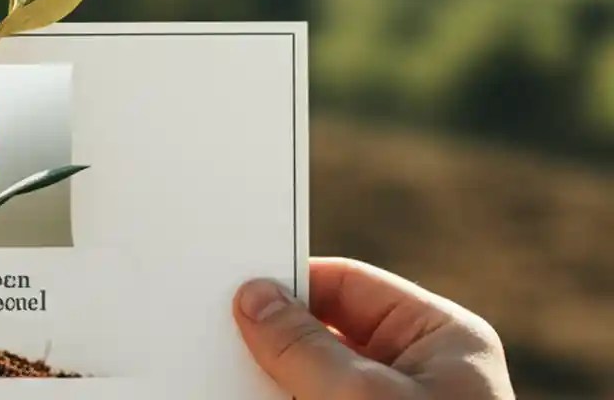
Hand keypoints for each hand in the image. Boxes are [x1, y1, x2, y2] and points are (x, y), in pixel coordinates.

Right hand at [234, 258, 514, 398]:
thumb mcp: (362, 396)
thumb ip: (304, 346)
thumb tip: (255, 298)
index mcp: (445, 339)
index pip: (351, 284)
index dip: (293, 283)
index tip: (241, 287)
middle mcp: (422, 373)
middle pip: (328, 330)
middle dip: (279, 334)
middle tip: (226, 329)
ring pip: (317, 374)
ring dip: (276, 373)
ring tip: (231, 370)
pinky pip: (315, 399)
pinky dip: (282, 394)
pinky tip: (247, 390)